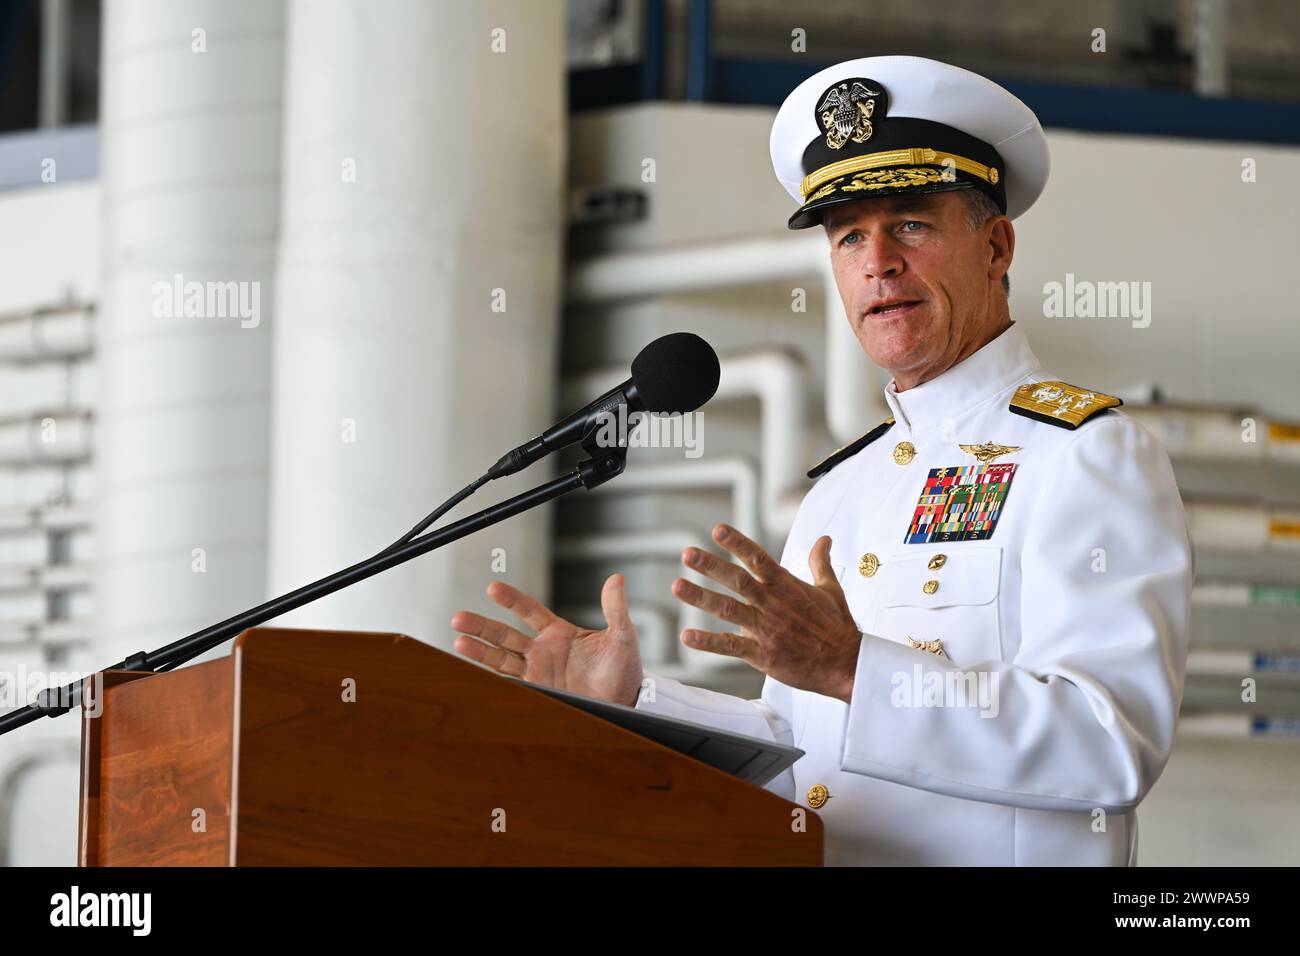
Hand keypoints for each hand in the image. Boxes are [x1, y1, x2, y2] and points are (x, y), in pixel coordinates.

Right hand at [450, 573, 644, 706]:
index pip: (529, 611)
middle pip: (505, 633)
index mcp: (560, 632)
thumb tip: (616, 579)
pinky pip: (509, 682)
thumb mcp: (622, 635)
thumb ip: (615, 608)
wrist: (625, 703)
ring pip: (501, 657)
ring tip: (457, 641)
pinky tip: (472, 672)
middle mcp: (543, 650)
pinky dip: (490, 678)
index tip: (492, 588)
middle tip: (459, 618)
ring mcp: (538, 671)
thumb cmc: (625, 669)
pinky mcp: (538, 691)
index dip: (511, 600)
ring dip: (479, 650)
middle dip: (482, 626)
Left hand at [671, 525, 861, 701]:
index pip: (758, 558)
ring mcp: (766, 629)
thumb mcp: (831, 589)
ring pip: (728, 609)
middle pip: (737, 580)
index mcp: (786, 586)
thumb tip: (824, 540)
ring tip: (678, 585)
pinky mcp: (763, 654)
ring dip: (701, 597)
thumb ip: (820, 562)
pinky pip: (730, 647)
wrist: (847, 664)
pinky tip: (687, 636)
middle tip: (688, 553)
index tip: (717, 530)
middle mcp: (773, 604)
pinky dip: (708, 642)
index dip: (737, 543)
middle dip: (711, 565)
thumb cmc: (838, 628)